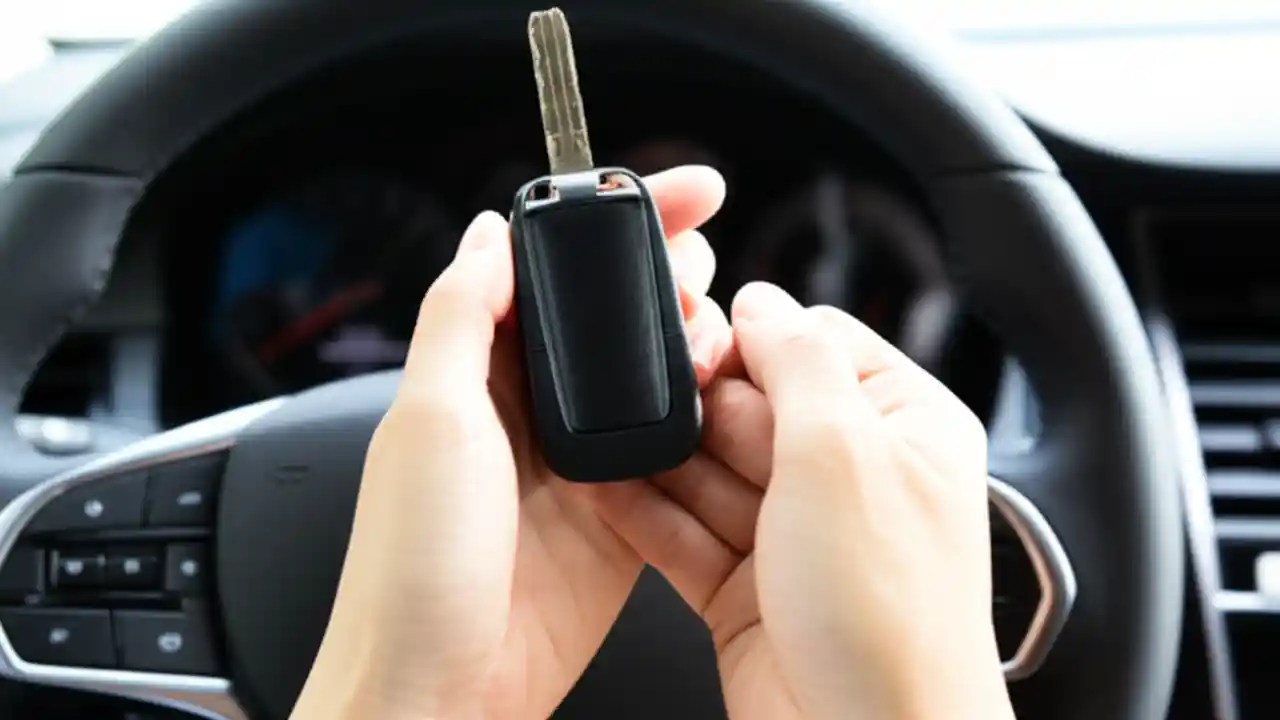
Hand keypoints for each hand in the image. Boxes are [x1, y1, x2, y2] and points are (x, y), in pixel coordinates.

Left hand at [290, 166, 733, 719]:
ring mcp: (577, 467)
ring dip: (691, 347)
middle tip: (706, 262)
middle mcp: (526, 415)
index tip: (667, 195)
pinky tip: (730, 404)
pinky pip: (672, 454)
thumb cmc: (410, 570)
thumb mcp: (428, 421)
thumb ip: (461, 318)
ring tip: (722, 334)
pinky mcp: (619, 519)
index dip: (606, 228)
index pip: (546, 276)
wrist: (443, 694)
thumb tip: (489, 231)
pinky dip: (706, 423)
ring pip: (648, 380)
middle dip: (663, 278)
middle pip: (607, 321)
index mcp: (472, 376)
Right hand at [592, 283, 1013, 719]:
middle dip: (702, 404)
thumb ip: (798, 361)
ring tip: (606, 433)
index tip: (701, 341)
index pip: (820, 346)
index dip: (756, 340)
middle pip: (755, 405)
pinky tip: (603, 487)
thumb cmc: (890, 617)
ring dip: (661, 457)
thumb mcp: (844, 453)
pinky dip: (644, 513)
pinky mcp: (747, 590)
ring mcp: (798, 538)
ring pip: (712, 472)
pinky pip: (684, 533)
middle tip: (650, 396)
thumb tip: (763, 301)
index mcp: (905, 429)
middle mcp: (853, 479)